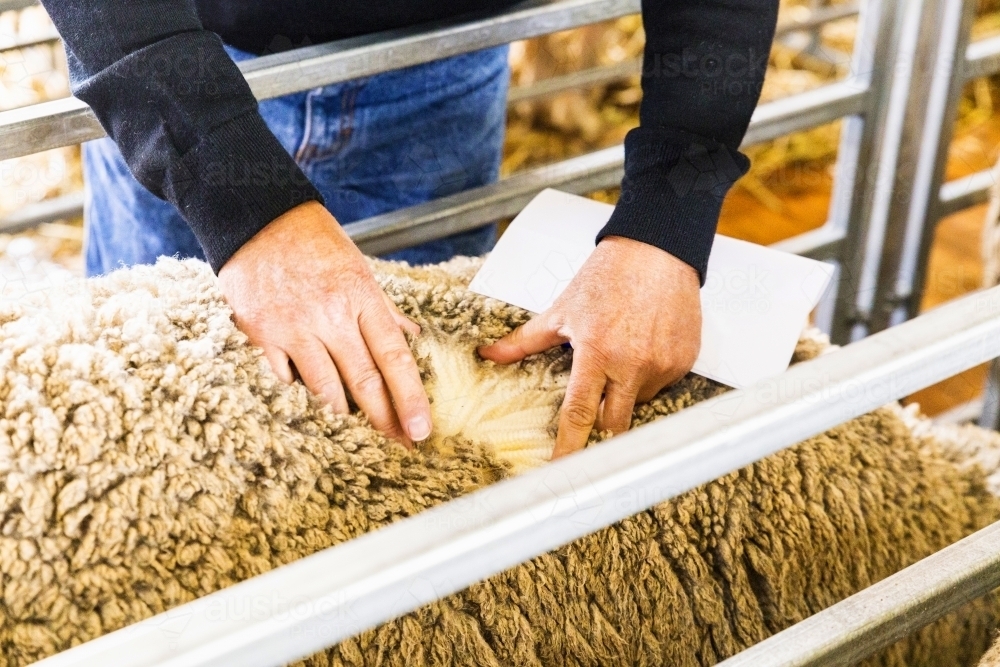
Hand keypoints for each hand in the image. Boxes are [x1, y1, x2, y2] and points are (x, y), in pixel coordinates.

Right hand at [218, 201, 431, 446]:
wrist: (255, 216)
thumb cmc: (313, 240)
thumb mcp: (358, 266)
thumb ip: (382, 308)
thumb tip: (412, 336)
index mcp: (361, 296)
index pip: (394, 357)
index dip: (410, 397)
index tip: (422, 428)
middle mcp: (329, 315)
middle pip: (364, 381)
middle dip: (384, 419)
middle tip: (400, 443)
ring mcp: (293, 327)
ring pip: (324, 389)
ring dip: (341, 412)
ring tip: (353, 423)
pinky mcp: (261, 333)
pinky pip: (286, 377)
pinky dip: (299, 386)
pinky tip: (307, 387)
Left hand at [479, 236, 700, 457]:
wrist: (656, 251)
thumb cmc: (608, 277)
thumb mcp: (561, 309)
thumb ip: (525, 340)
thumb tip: (489, 354)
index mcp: (596, 352)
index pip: (579, 414)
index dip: (569, 448)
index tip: (561, 474)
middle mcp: (632, 364)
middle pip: (613, 423)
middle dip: (599, 425)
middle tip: (593, 405)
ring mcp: (662, 365)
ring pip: (638, 403)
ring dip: (625, 392)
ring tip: (620, 354)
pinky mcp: (684, 361)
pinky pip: (662, 385)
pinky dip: (648, 376)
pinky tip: (642, 347)